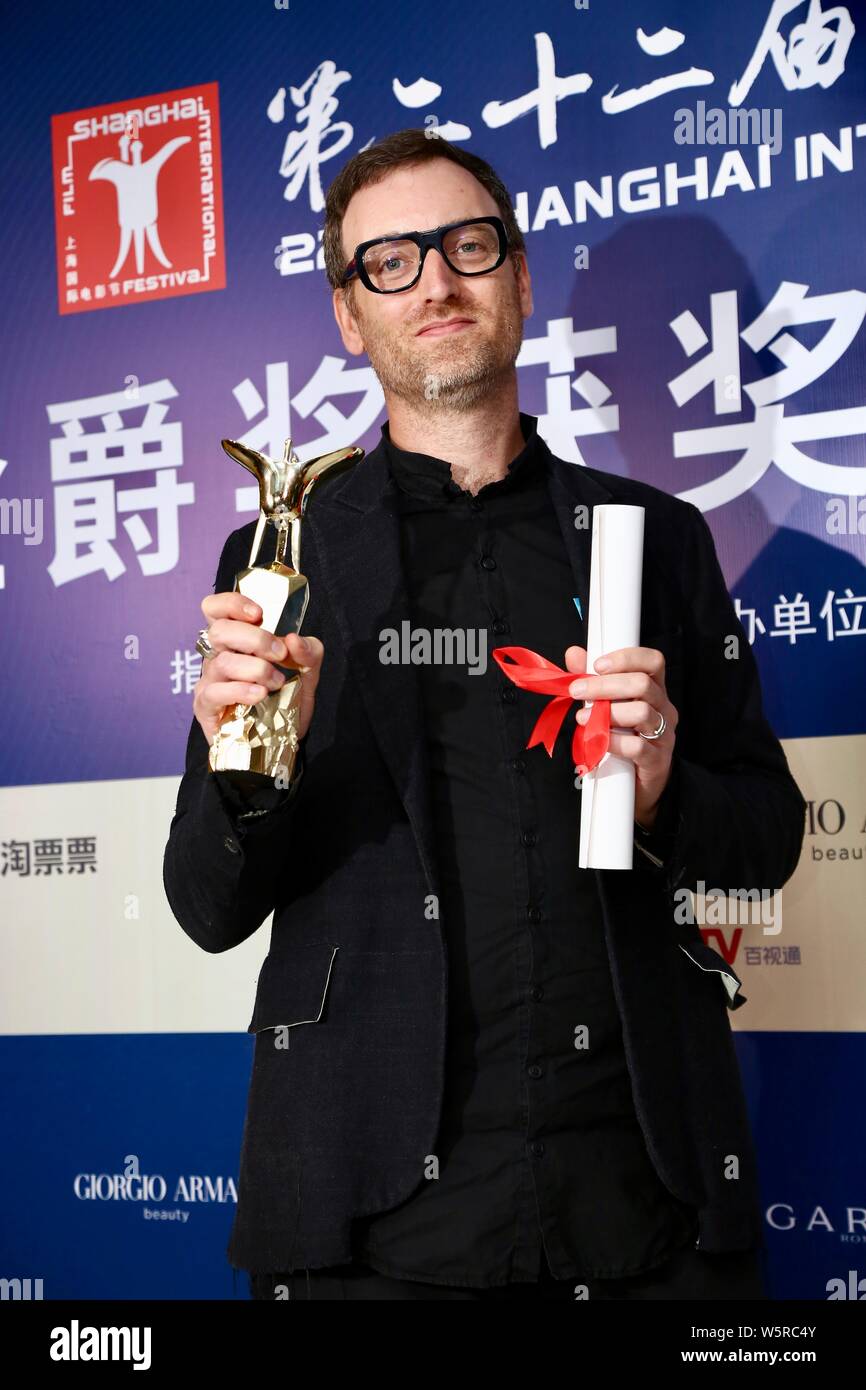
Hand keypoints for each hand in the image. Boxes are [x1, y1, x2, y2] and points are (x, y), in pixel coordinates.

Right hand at [194, 590, 323, 746]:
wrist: (283, 742)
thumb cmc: (287, 700)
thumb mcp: (308, 672)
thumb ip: (308, 652)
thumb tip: (294, 639)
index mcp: (236, 640)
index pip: (215, 609)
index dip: (232, 603)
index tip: (258, 613)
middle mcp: (218, 656)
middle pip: (220, 631)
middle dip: (255, 638)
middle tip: (280, 654)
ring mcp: (209, 681)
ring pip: (223, 662)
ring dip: (256, 669)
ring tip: (277, 682)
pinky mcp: (206, 706)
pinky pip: (215, 692)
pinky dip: (241, 690)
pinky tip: (260, 695)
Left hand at [564, 644, 677, 828]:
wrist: (639, 785)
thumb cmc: (623, 739)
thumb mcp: (607, 706)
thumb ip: (592, 679)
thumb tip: (574, 653)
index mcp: (654, 690)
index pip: (653, 661)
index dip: (626, 658)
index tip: (597, 665)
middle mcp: (663, 708)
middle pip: (642, 684)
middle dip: (605, 685)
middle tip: (577, 690)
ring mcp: (663, 734)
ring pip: (642, 712)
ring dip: (607, 713)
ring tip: (583, 718)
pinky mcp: (657, 760)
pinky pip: (636, 746)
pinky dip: (612, 741)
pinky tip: (596, 740)